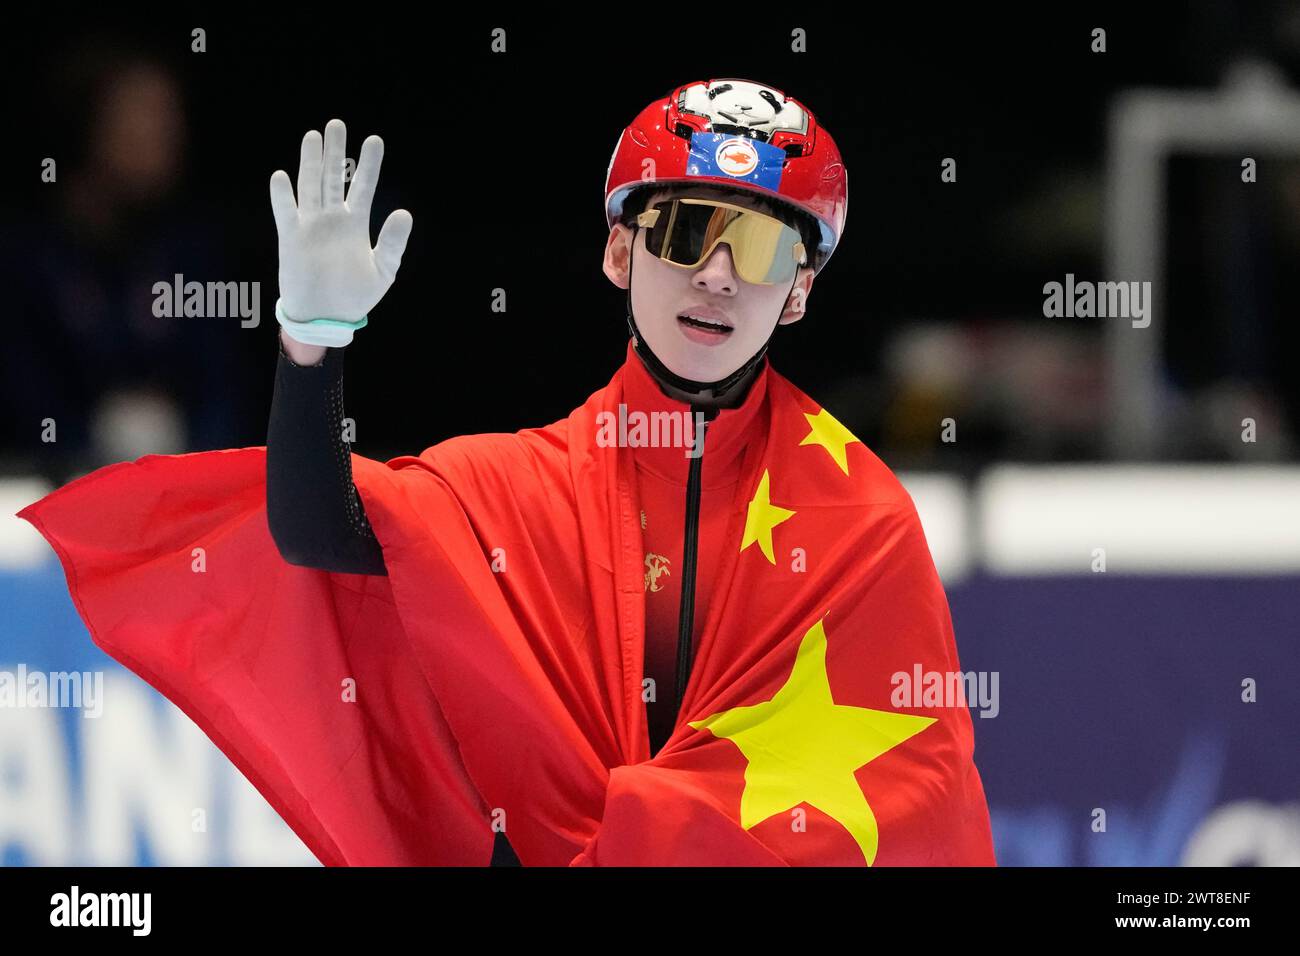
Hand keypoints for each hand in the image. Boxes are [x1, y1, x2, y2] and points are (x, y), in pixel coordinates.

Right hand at [269, 119, 412, 345]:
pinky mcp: (291, 238)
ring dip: (311, 163)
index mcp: (356, 224)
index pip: (364, 187)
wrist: (327, 317)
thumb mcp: (383, 270)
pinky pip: (285, 212)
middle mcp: (333, 219)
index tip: (375, 140)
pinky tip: (282, 176)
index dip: (369, 164)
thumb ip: (393, 242)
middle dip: (336, 152)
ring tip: (313, 137)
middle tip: (337, 124)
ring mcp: (311, 226)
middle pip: (334, 178)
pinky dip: (282, 196)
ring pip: (310, 186)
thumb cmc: (355, 296)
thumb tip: (404, 213)